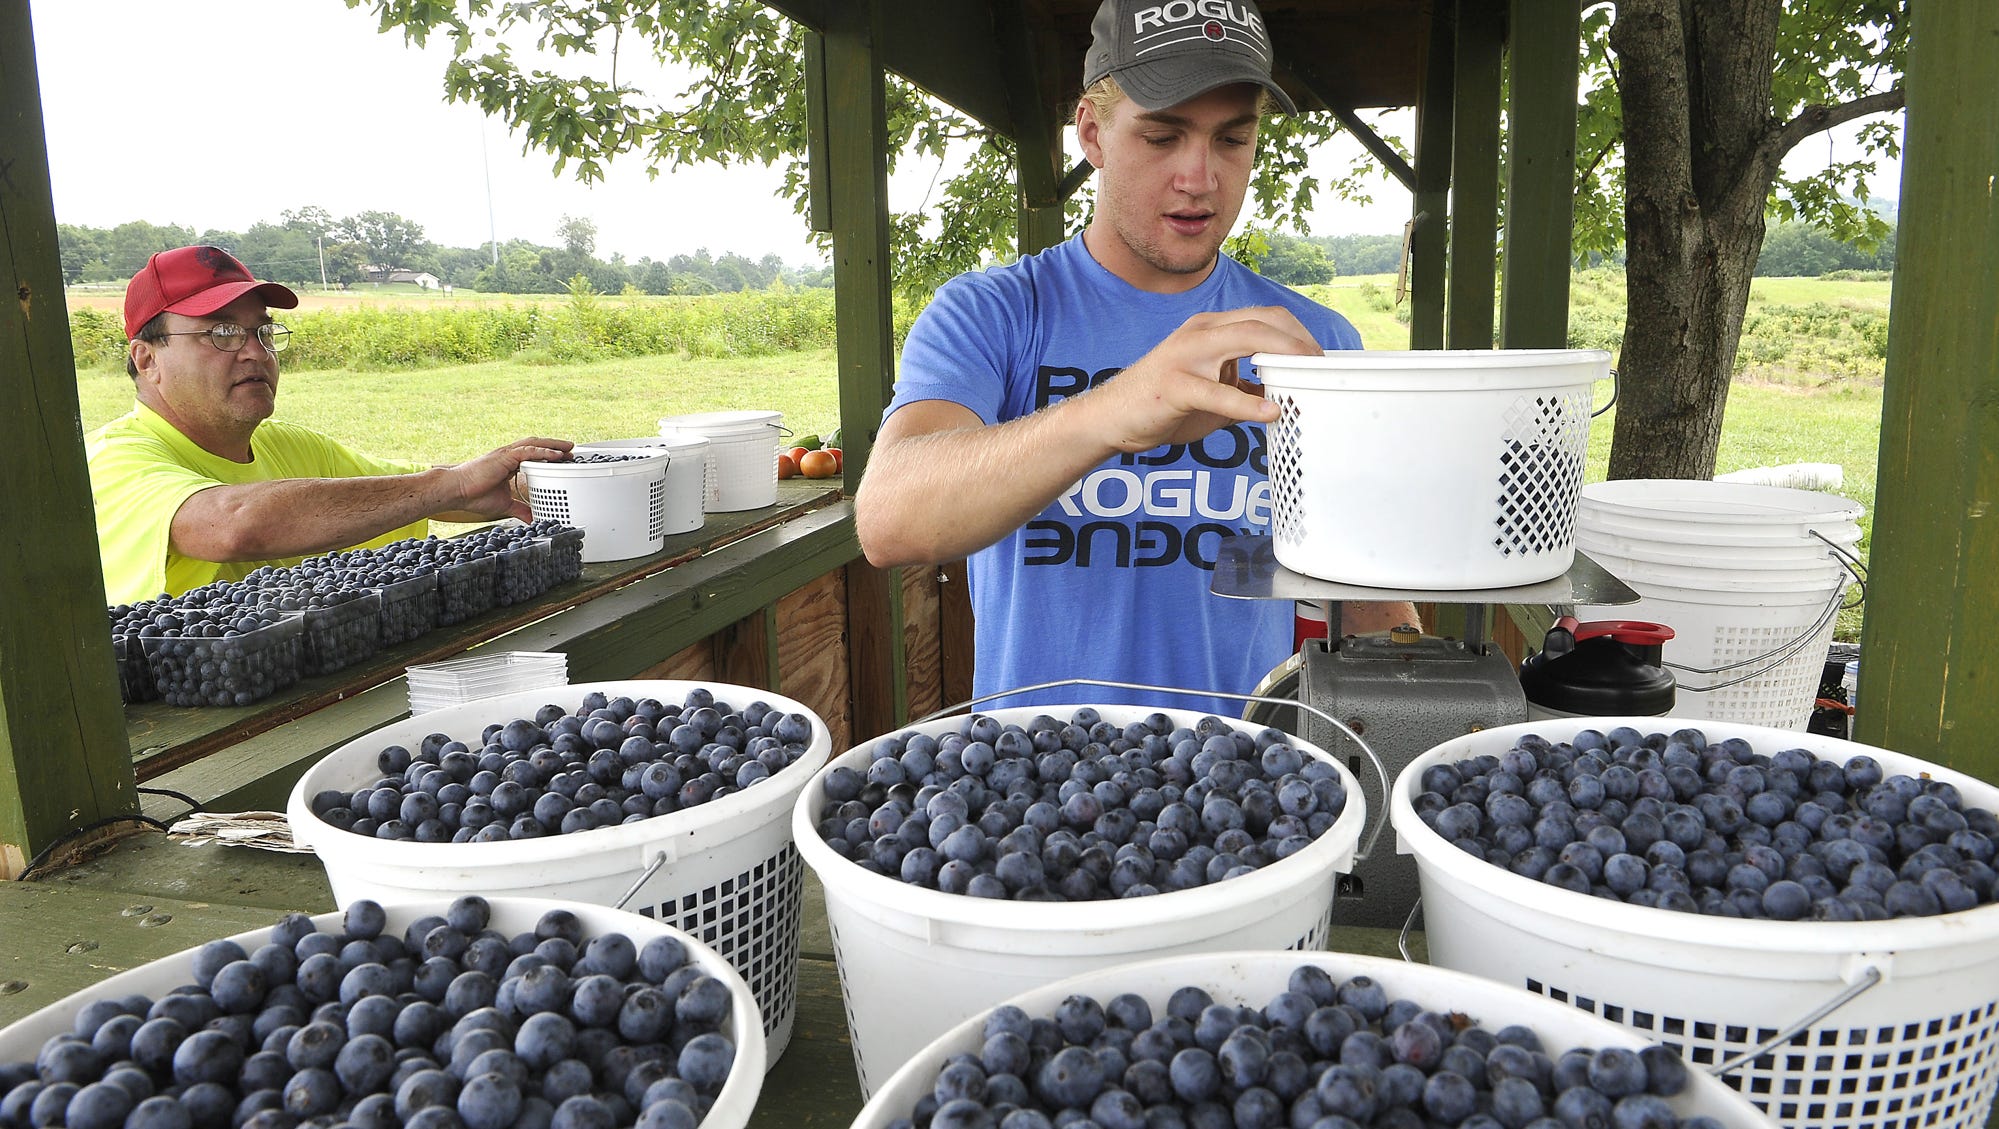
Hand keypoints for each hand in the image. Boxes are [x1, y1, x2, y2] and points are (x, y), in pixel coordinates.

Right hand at [447, 436, 573, 520]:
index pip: (533, 455)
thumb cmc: (474, 495)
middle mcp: (508, 456)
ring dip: (554, 446)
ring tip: (570, 448)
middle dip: (555, 447)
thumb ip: (520, 510)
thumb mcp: (505, 504)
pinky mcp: (504, 457)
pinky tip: (557, 455)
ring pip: (535, 444)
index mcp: (508, 464)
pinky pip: (528, 452)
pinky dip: (544, 452)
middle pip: (537, 446)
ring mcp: (506, 454)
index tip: (563, 460)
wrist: (456, 491)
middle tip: (572, 450)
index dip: (548, 456)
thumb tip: (534, 520)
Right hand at [1077, 306, 1323, 451]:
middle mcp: (1200, 333)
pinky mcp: (1175, 386)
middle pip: (1262, 321)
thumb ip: (1246, 388)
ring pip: (1245, 339)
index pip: (1265, 317)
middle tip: (1321, 367)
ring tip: (1306, 377)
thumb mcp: (1213, 391)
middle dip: (1299, 341)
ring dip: (1283, 356)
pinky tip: (1270, 414)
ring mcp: (1186, 355)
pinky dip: (1247, 403)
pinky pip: (1217, 391)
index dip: (1298, 333)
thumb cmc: (1164, 404)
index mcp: (1211, 329)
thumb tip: (1286, 398)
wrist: (1112, 417)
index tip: (1319, 359)